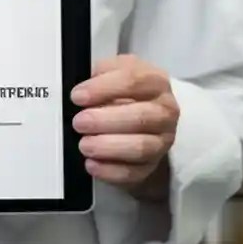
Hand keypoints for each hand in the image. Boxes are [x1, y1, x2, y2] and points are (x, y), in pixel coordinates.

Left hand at [70, 55, 178, 200]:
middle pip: (140, 117)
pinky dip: (111, 171)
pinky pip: (135, 173)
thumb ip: (99, 73)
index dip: (103, 89)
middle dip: (105, 121)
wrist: (144, 112)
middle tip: (79, 122)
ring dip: (109, 147)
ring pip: (141, 147)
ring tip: (84, 144)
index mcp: (155, 82)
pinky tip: (92, 164)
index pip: (133, 81)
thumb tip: (81, 89)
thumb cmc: (125, 89)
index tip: (77, 96)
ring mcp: (162, 140)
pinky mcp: (152, 165)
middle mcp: (165, 112)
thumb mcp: (114, 70)